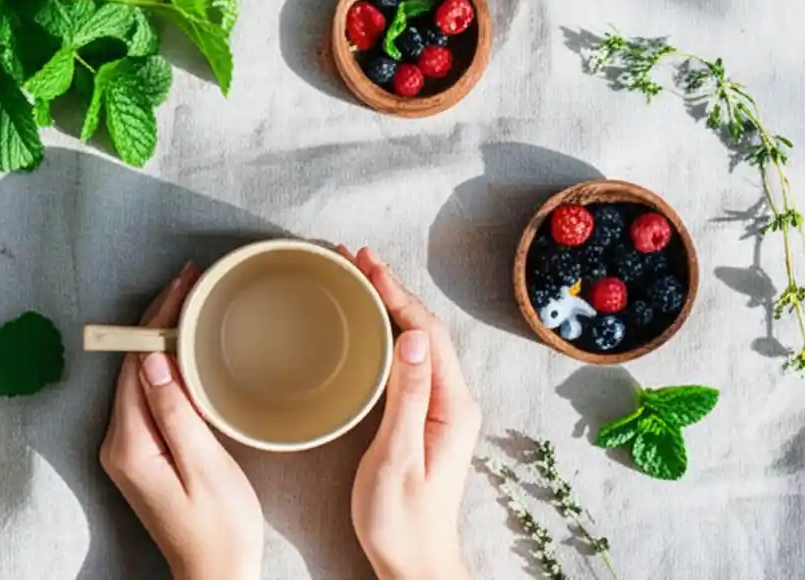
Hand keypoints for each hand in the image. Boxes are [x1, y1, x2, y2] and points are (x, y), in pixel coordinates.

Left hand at [99, 262, 263, 579]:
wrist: (216, 574)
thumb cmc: (220, 529)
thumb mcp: (204, 467)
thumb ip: (176, 413)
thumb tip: (153, 358)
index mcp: (130, 444)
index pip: (136, 360)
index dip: (157, 316)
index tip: (185, 283)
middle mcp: (119, 442)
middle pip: (133, 362)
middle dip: (159, 317)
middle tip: (193, 281)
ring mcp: (129, 448)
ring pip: (141, 375)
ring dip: (163, 336)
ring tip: (193, 301)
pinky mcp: (143, 453)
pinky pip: (150, 394)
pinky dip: (167, 363)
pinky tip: (188, 347)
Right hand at [347, 247, 481, 579]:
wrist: (415, 561)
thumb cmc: (401, 520)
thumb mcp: (397, 458)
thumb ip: (406, 398)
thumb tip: (412, 337)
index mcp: (450, 405)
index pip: (426, 332)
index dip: (396, 293)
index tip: (365, 264)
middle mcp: (451, 399)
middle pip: (423, 327)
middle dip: (389, 288)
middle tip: (353, 257)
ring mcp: (439, 406)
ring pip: (415, 340)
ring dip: (387, 304)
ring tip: (356, 276)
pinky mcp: (423, 416)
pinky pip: (407, 360)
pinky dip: (385, 331)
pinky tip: (366, 323)